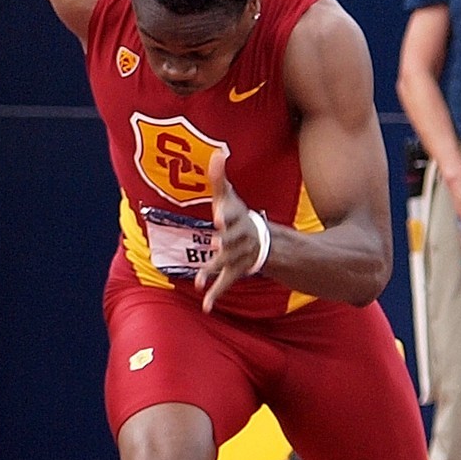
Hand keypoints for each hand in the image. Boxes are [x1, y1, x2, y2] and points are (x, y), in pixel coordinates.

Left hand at [195, 153, 264, 312]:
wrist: (261, 239)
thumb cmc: (238, 214)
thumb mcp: (229, 196)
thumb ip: (219, 177)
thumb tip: (215, 152)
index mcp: (238, 219)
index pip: (233, 217)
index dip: (226, 217)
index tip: (217, 218)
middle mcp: (240, 239)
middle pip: (231, 242)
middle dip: (224, 244)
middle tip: (215, 246)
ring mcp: (238, 256)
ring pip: (226, 264)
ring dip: (212, 271)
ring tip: (198, 282)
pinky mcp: (235, 271)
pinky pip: (226, 284)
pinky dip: (216, 295)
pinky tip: (205, 307)